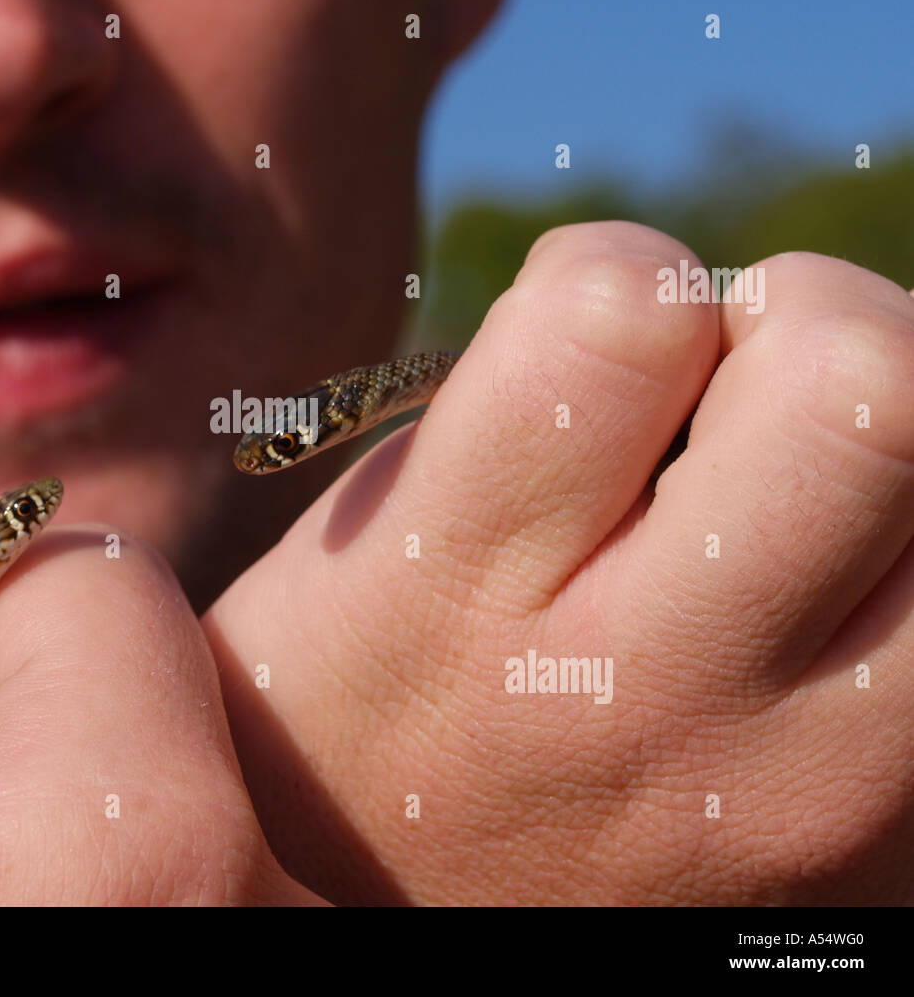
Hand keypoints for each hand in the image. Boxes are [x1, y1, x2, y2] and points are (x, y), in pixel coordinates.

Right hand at [203, 221, 913, 903]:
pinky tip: (812, 611)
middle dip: (817, 326)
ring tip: (798, 492)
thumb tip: (684, 312)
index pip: (623, 321)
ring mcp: (796, 801)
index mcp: (451, 592)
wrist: (387, 931)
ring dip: (893, 455)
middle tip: (744, 376)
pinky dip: (899, 580)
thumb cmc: (351, 722)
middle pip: (875, 399)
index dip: (621, 274)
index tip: (601, 335)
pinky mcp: (887, 867)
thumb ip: (495, 413)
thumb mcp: (347, 558)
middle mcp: (641, 700)